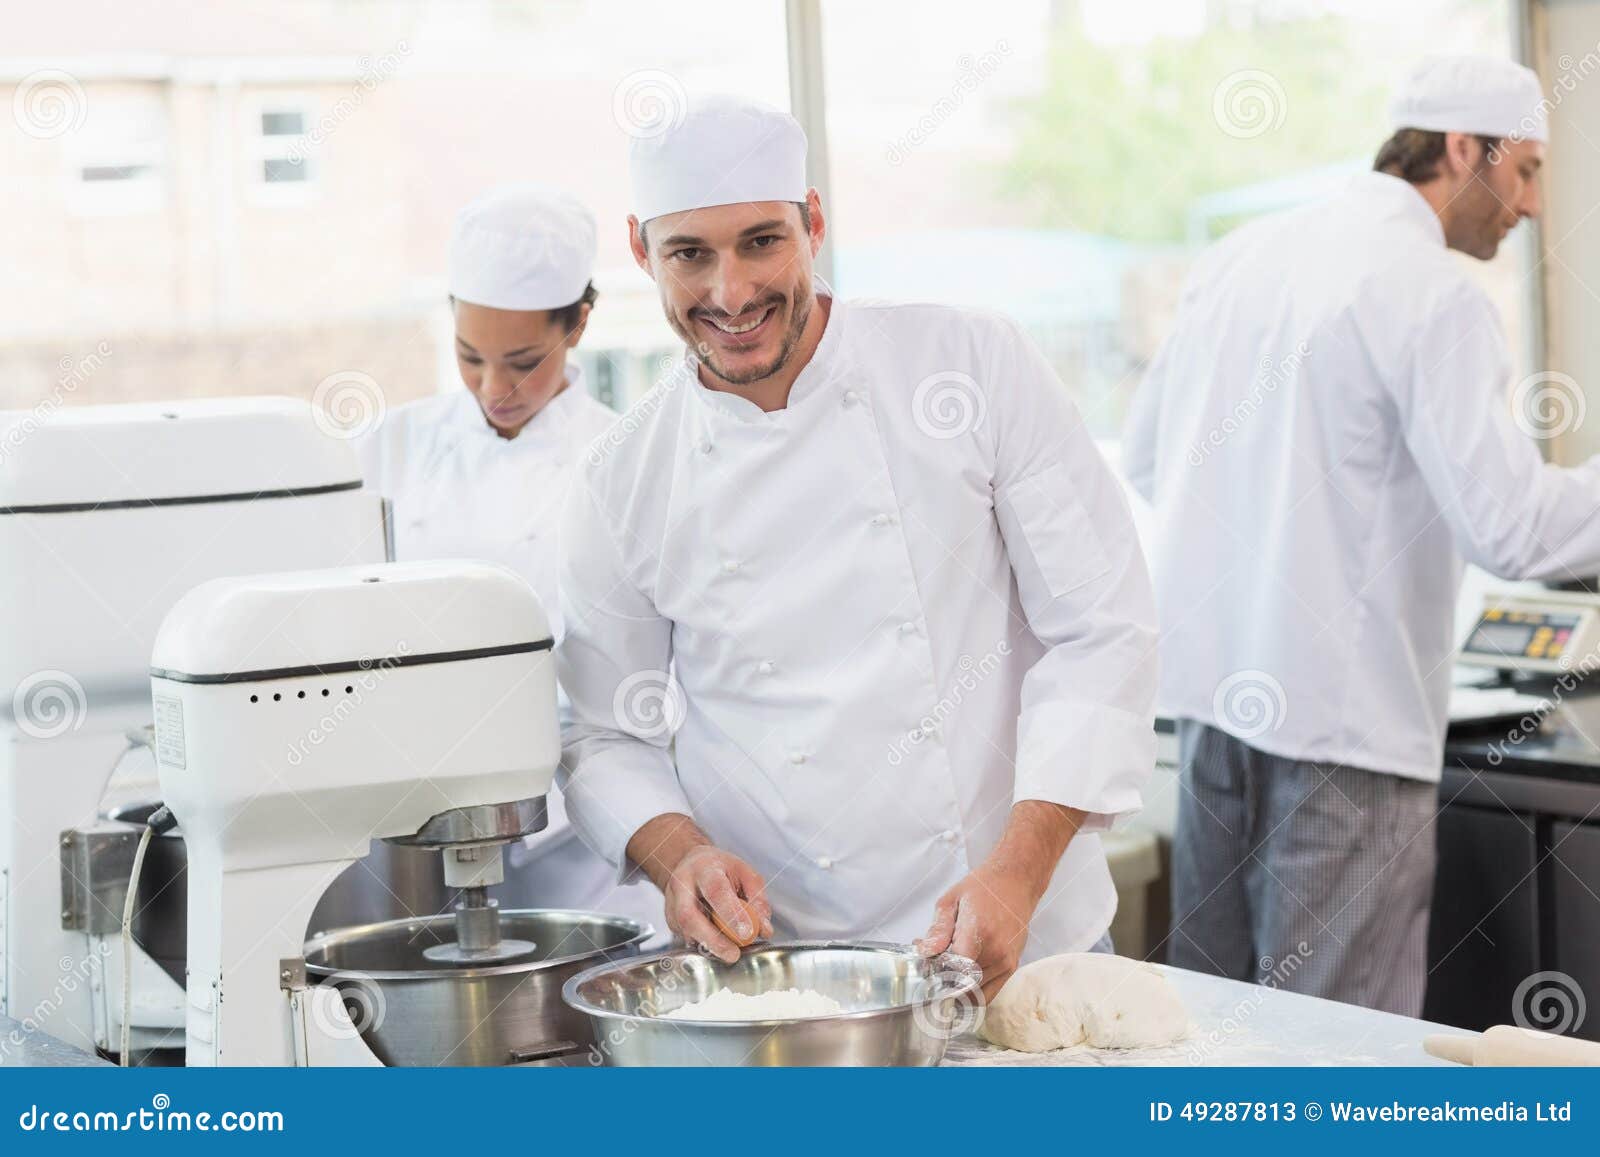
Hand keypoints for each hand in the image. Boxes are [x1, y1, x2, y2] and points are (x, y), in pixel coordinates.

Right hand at [626, 814, 772, 962]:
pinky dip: (703, 944)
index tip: (747, 933)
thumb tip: (763, 929)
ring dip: (709, 944)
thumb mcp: (745, 873)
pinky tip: (715, 941)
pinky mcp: (669, 919)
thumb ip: (757, 900)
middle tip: (733, 954)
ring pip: (685, 931)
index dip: (731, 914)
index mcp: (705, 868)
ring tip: (729, 948)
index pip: (716, 891)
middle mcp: (682, 884)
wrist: (692, 864)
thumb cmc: (721, 869)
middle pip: (689, 916)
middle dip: (712, 940)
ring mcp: (671, 903)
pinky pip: (685, 937)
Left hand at [915, 800, 1084, 1000]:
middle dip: (943, 980)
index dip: (936, 973)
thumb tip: (925, 952)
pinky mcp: (1011, 967)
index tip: (926, 966)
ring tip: (947, 966)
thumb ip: (938, 929)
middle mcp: (996, 951)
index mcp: (979, 931)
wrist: (1016, 882)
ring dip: (957, 986)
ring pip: (974, 992)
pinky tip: (961, 975)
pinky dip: (972, 991)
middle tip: (933, 965)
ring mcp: (1006, 962)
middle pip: (962, 983)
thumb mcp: (951, 900)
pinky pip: (989, 993)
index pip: (953, 969)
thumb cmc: (983, 888)